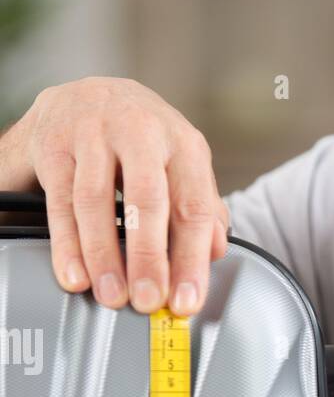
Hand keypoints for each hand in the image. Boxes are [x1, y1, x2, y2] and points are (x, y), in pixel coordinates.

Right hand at [17, 76, 228, 314]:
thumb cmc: (141, 141)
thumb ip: (202, 207)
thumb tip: (216, 251)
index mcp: (182, 143)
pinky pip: (61, 200)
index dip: (191, 260)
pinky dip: (67, 244)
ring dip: (104, 256)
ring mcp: (94, 134)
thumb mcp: (180, 164)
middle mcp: (141, 132)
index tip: (186, 300)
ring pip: (97, 201)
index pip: (193, 207)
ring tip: (112, 296)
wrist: (85, 95)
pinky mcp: (55, 144)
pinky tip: (76, 274)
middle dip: (149, 258)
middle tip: (148, 300)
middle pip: (148, 200)